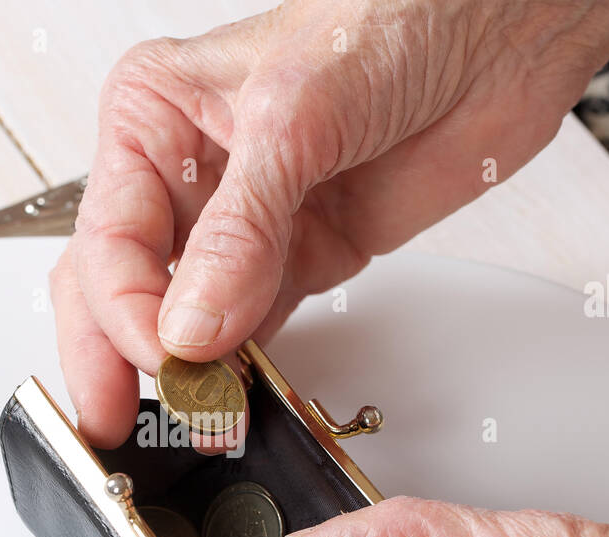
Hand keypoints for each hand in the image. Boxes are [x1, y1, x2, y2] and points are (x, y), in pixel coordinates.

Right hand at [51, 0, 608, 446]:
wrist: (498, 32)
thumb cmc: (394, 17)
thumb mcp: (296, 116)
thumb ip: (240, 231)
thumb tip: (193, 326)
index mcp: (154, 121)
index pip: (109, 238)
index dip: (126, 309)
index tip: (164, 355)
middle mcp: (189, 177)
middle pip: (122, 288)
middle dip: (115, 359)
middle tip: (116, 424)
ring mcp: (245, 228)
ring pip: (186, 321)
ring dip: (189, 375)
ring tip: (194, 420)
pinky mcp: (299, 261)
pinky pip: (254, 331)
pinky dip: (245, 371)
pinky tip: (240, 397)